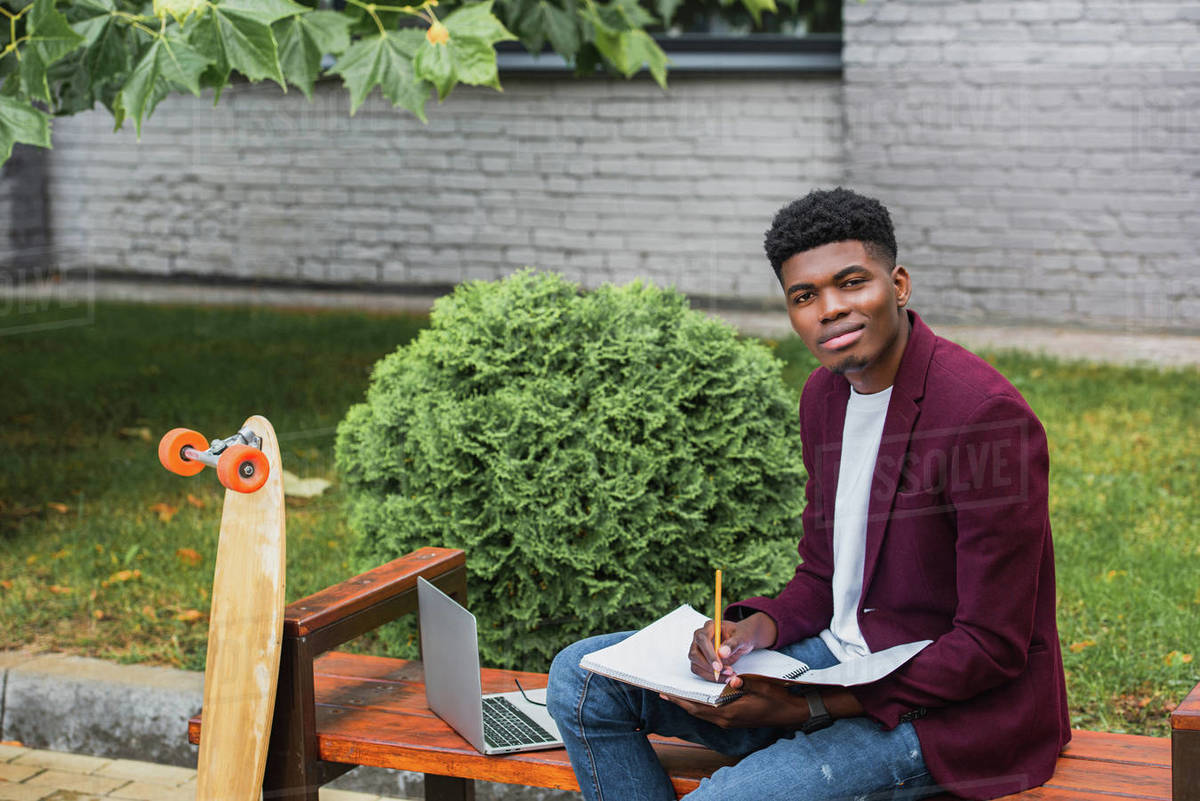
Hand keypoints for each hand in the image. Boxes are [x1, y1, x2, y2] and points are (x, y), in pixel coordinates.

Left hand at [662, 678, 808, 728]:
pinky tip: (694, 699)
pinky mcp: (732, 720)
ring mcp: (729, 722)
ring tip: (673, 695)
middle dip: (679, 702)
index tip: (666, 692)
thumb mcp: (761, 687)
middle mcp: (726, 720)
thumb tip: (731, 681)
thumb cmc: (776, 697)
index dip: (681, 699)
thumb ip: (745, 683)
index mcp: (730, 712)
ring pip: (701, 713)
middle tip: (663, 693)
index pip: (699, 705)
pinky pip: (709, 714)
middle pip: (696, 711)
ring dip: (687, 704)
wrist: (789, 712)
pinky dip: (698, 706)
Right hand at [689, 612, 777, 687]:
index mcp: (709, 627)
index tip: (719, 666)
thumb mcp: (742, 637)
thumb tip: (722, 653)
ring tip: (730, 675)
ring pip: (696, 664)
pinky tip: (725, 677)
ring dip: (711, 674)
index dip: (709, 654)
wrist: (743, 640)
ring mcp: (699, 649)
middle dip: (709, 666)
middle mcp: (700, 637)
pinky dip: (712, 677)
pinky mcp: (700, 660)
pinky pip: (700, 671)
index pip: (702, 639)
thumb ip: (733, 644)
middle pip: (695, 653)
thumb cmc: (742, 635)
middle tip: (727, 672)